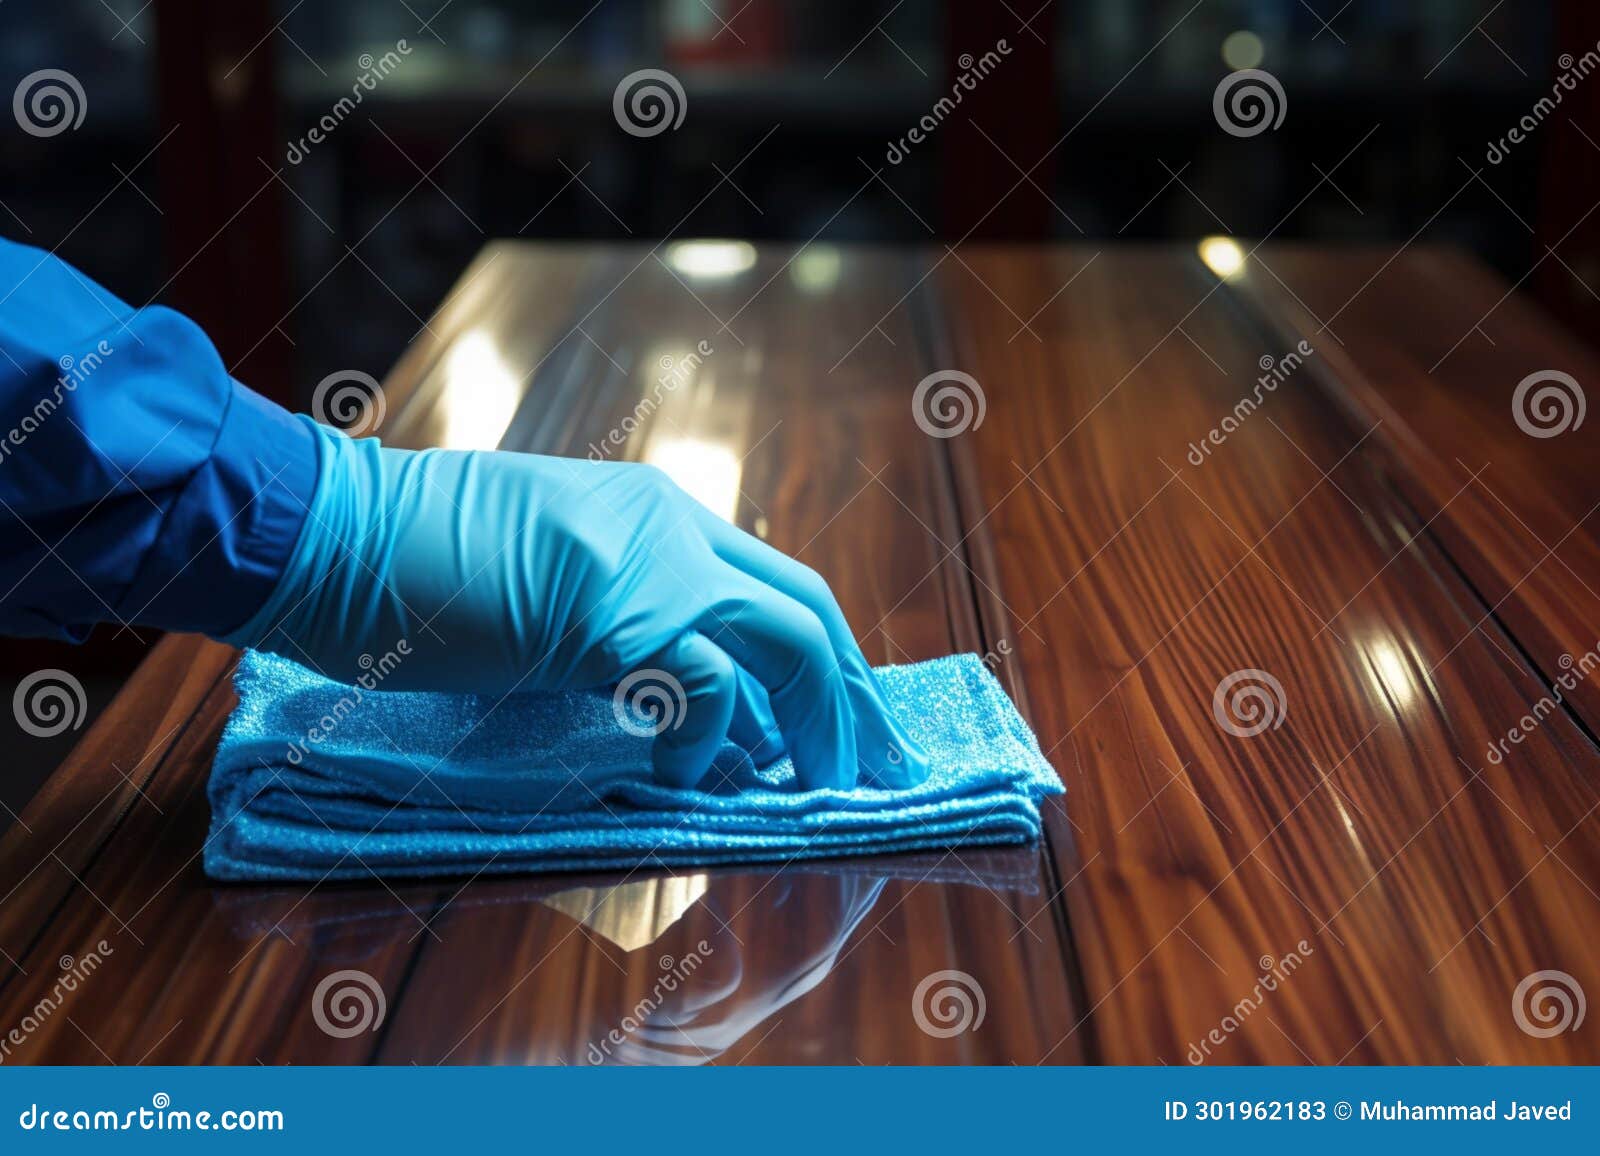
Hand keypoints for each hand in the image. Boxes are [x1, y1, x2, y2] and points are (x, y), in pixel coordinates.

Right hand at [224, 421, 930, 791]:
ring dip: (821, 722)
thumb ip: (620, 605)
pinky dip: (712, 745)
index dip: (822, 653)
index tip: (848, 713)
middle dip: (854, 693)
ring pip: (788, 641)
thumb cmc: (414, 560)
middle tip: (881, 764)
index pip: (773, 582)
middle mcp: (671, 529)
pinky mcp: (612, 619)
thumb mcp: (545, 568)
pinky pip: (706, 688)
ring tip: (828, 788)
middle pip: (806, 609)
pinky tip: (692, 779)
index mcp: (656, 514)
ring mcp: (647, 567)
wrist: (335, 534)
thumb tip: (671, 680)